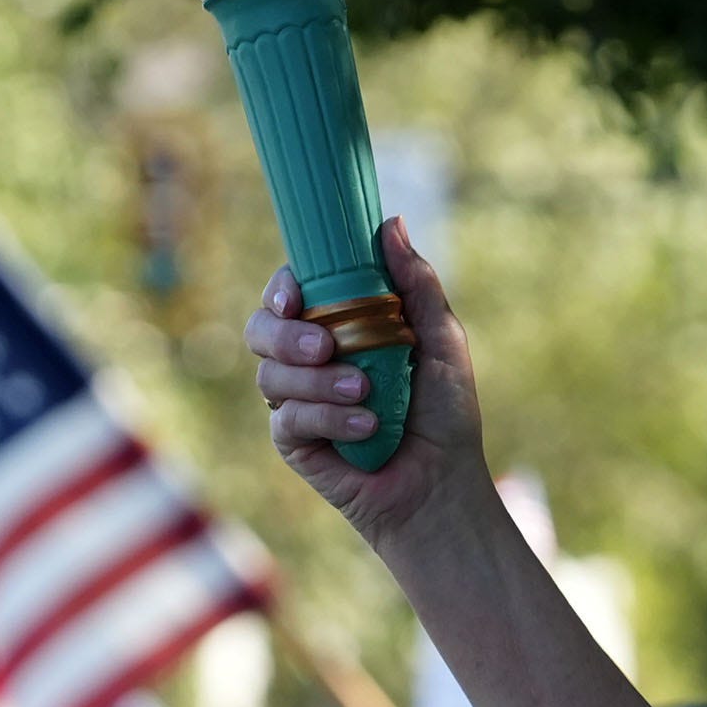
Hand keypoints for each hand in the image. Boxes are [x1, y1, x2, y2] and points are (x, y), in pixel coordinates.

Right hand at [244, 218, 490, 555]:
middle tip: (326, 347)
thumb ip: (415, 284)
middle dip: (285, 335)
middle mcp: (310, 361)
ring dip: (318, 383)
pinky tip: (366, 428)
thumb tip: (390, 223)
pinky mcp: (295, 443)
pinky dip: (327, 419)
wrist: (444, 483)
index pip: (289, 295)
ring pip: (270, 375)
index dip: (281, 288)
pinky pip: (287, 419)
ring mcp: (298, 402)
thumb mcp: (441, 339)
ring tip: (365, 396)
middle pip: (260, 329)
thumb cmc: (446, 412)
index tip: (295, 292)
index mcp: (338, 328)